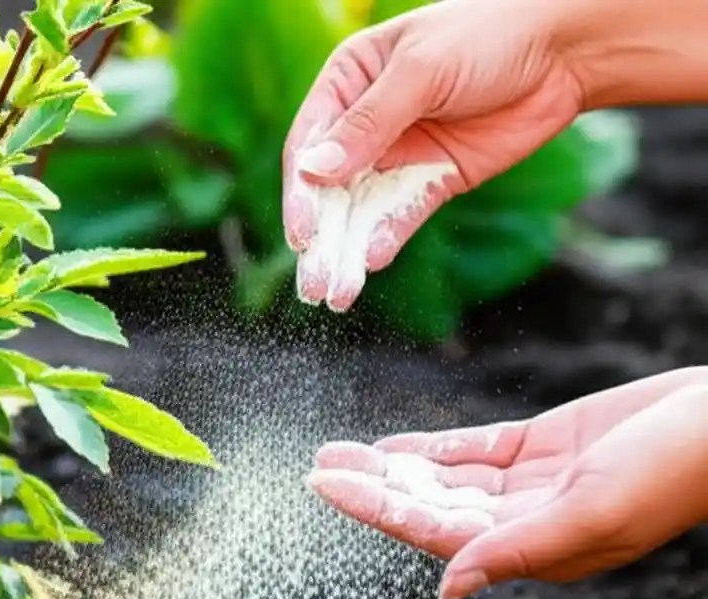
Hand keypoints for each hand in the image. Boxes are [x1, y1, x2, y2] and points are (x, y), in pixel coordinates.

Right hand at [282, 0, 586, 310]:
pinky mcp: (435, 179)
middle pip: (329, 188)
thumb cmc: (487, 34)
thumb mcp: (420, 72)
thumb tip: (314, 172)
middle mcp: (364, 123)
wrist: (565, 49)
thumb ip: (368, 124)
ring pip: (362, 210)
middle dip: (321, 237)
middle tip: (313, 284)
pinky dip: (387, 239)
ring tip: (336, 294)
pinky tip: (373, 265)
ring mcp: (400, 154)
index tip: (302, 233)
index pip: (308, 145)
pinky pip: (403, 215)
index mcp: (347, 83)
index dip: (302, 192)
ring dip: (348, 252)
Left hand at [306, 369, 707, 598]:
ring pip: (444, 477)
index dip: (375, 508)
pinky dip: (434, 448)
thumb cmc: (671, 472)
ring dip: (393, 466)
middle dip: (372, 486)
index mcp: (532, 546)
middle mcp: (524, 519)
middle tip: (318, 465)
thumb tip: (445, 588)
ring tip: (340, 452)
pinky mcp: (543, 446)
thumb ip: (515, 548)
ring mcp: (532, 482)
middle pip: (429, 504)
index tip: (325, 486)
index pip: (432, 529)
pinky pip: (474, 450)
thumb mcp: (591, 513)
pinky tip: (396, 445)